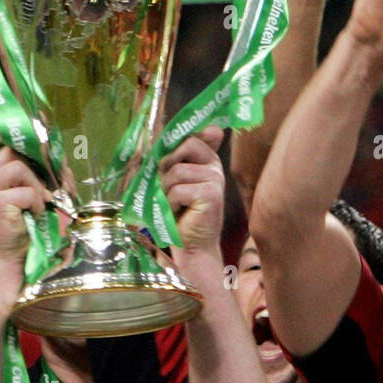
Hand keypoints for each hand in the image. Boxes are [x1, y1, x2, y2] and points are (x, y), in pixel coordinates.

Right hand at [0, 128, 49, 264]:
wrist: (16, 257)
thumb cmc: (27, 223)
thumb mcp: (31, 190)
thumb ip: (38, 170)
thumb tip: (57, 155)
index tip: (0, 136)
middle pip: (12, 151)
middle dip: (36, 164)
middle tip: (47, 184)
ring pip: (18, 167)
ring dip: (37, 186)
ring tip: (38, 203)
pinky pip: (26, 191)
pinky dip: (37, 203)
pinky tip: (34, 215)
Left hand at [160, 127, 225, 254]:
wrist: (191, 245)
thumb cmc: (179, 213)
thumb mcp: (175, 180)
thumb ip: (176, 158)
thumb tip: (175, 138)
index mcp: (207, 159)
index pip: (191, 137)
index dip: (173, 147)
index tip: (168, 165)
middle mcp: (215, 166)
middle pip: (185, 146)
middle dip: (167, 165)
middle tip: (168, 187)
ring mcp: (215, 180)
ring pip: (177, 171)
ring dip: (166, 190)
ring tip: (173, 204)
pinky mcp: (211, 195)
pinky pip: (178, 190)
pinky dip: (171, 204)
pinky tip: (178, 212)